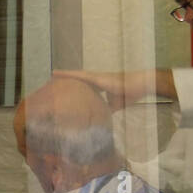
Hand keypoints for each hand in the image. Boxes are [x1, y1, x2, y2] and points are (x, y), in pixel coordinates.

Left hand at [53, 68, 176, 107]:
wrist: (139, 85)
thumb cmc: (130, 93)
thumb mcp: (116, 105)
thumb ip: (107, 109)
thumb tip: (101, 119)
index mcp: (100, 85)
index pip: (84, 86)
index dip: (75, 86)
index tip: (65, 88)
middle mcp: (97, 79)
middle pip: (79, 79)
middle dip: (68, 79)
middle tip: (54, 78)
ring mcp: (97, 77)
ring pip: (77, 75)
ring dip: (66, 74)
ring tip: (53, 73)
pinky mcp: (97, 77)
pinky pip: (80, 75)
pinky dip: (69, 74)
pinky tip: (60, 74)